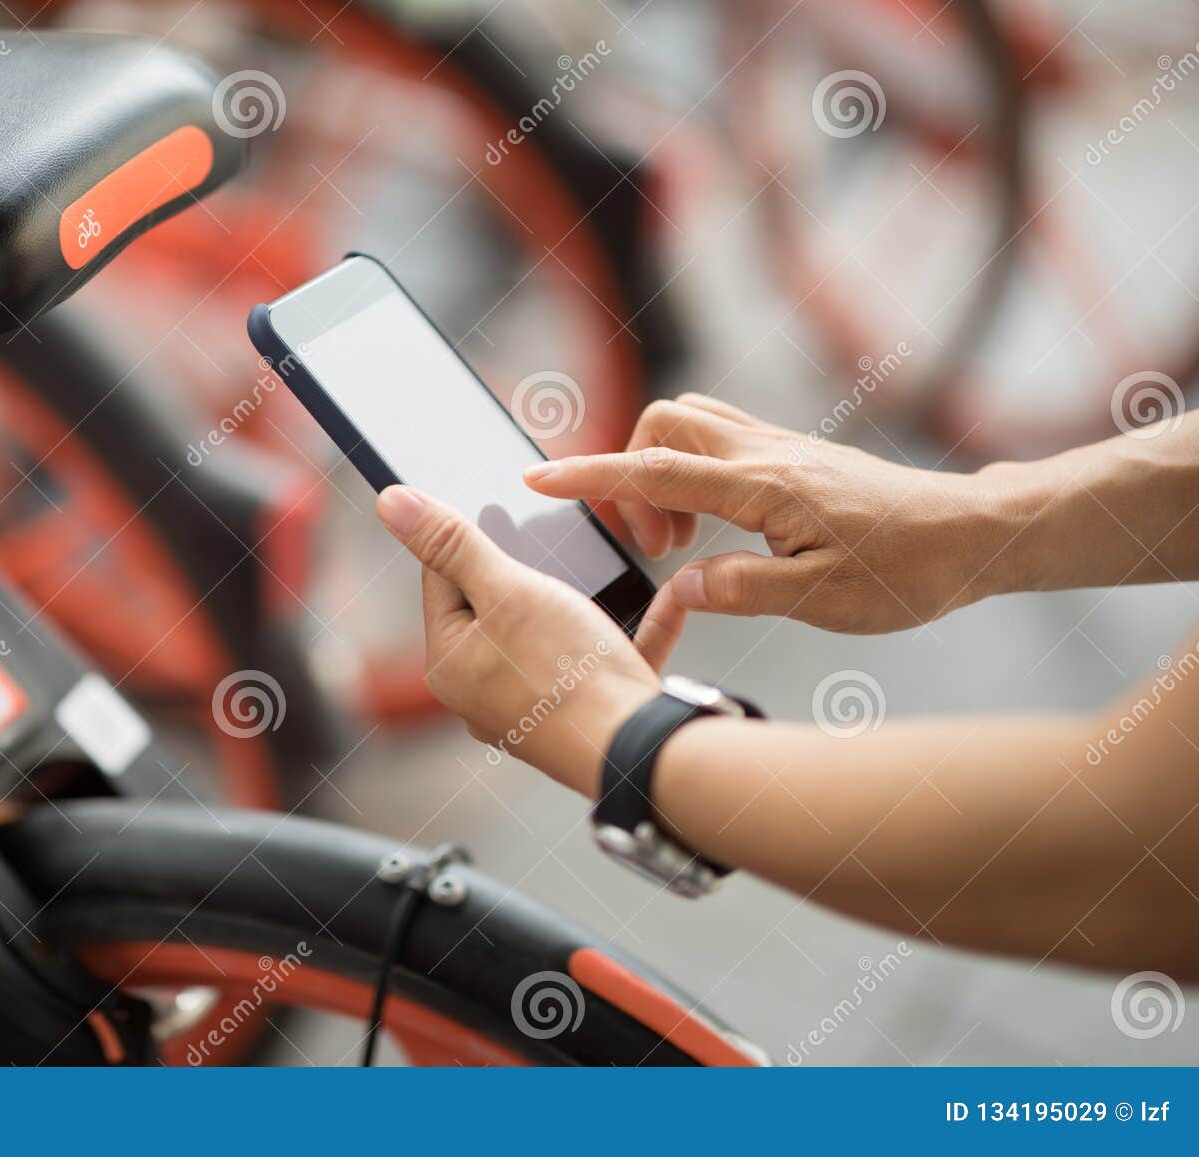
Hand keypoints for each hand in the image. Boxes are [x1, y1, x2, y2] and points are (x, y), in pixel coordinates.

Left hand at [375, 485, 669, 794]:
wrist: (639, 751)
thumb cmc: (567, 675)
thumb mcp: (505, 590)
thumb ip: (452, 544)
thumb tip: (393, 503)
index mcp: (450, 665)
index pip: (440, 581)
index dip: (464, 538)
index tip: (492, 508)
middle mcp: (483, 693)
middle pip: (492, 607)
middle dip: (522, 571)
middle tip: (547, 540)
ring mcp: (534, 708)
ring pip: (549, 634)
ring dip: (577, 599)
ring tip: (598, 570)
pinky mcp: (586, 714)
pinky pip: (604, 659)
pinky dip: (631, 627)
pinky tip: (666, 599)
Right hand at [523, 394, 1008, 632]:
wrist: (973, 536)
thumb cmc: (907, 571)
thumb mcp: (821, 600)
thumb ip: (740, 589)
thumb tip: (681, 586)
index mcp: (763, 488)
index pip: (655, 472)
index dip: (591, 476)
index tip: (540, 480)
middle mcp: (765, 454)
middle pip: (663, 425)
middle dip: (629, 474)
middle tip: (654, 546)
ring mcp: (780, 447)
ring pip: (690, 423)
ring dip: (661, 470)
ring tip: (683, 543)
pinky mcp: (793, 456)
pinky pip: (719, 439)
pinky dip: (692, 471)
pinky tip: (716, 526)